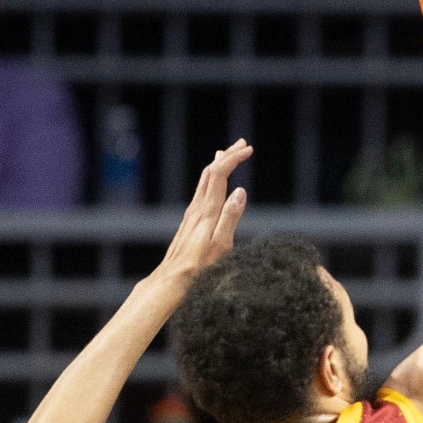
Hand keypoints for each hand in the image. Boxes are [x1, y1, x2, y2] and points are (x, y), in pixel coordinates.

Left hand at [154, 140, 250, 285]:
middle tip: (243, 144)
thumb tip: (240, 191)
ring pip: (205, 180)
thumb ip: (231, 217)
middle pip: (210, 172)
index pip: (220, 174)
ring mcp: (192, 213)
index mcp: (207, 210)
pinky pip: (202, 191)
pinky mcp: (190, 221)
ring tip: (228, 154)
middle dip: (227, 155)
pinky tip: (214, 182)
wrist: (173, 279)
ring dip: (218, 164)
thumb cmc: (200, 266)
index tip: (249, 150)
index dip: (233, 159)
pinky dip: (212, 178)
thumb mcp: (221, 245)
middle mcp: (197, 207)